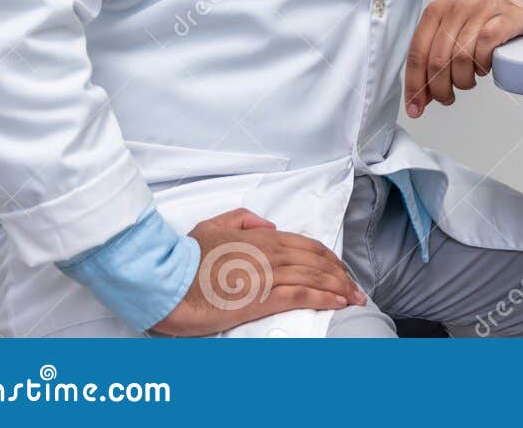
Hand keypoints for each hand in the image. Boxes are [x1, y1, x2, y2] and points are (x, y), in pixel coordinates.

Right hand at [150, 208, 363, 335]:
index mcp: (260, 237)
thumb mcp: (213, 225)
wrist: (167, 280)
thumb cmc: (185, 257)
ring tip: (355, 298)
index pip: (306, 245)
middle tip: (355, 287)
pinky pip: (302, 295)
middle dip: (340, 275)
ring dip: (339, 288)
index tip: (339, 269)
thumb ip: (242, 218)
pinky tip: (338, 303)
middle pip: (317, 261)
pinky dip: (325, 298)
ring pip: (314, 277)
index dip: (327, 257)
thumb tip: (268, 225)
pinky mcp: (261, 298)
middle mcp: (270, 253)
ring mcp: (267, 275)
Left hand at [404, 0, 522, 116]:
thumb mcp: (451, 19)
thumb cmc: (481, 6)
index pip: (417, 53)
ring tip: (467, 82)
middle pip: (437, 60)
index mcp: (436, 11)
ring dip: (462, 80)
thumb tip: (421, 93)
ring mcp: (480, 12)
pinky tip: (483, 68)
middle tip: (446, 97)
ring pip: (460, 58)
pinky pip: (485, 47)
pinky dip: (482, 65)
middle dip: (439, 88)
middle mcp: (455, 9)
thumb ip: (434, 51)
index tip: (415, 106)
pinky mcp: (504, 18)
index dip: (414, 85)